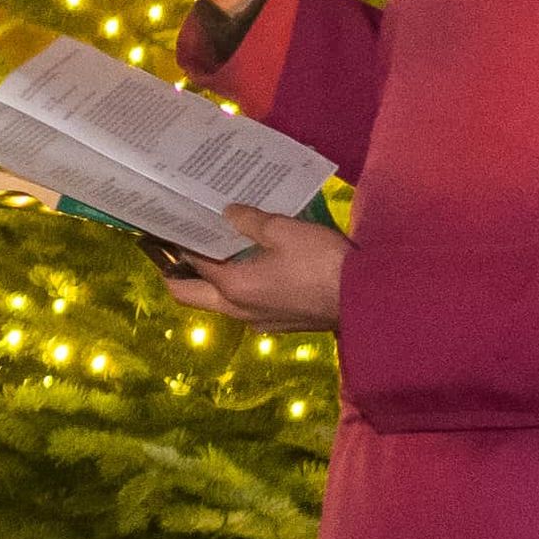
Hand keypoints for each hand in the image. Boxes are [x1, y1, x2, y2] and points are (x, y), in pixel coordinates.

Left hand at [172, 209, 349, 333]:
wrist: (367, 299)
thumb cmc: (321, 261)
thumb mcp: (283, 230)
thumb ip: (250, 221)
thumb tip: (228, 213)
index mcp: (232, 287)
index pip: (190, 264)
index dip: (177, 244)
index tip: (171, 226)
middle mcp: (238, 311)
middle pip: (189, 295)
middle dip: (177, 272)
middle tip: (177, 246)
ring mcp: (259, 322)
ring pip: (218, 304)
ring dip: (210, 281)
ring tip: (215, 251)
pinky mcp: (279, 325)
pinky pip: (245, 307)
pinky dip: (238, 288)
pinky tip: (252, 266)